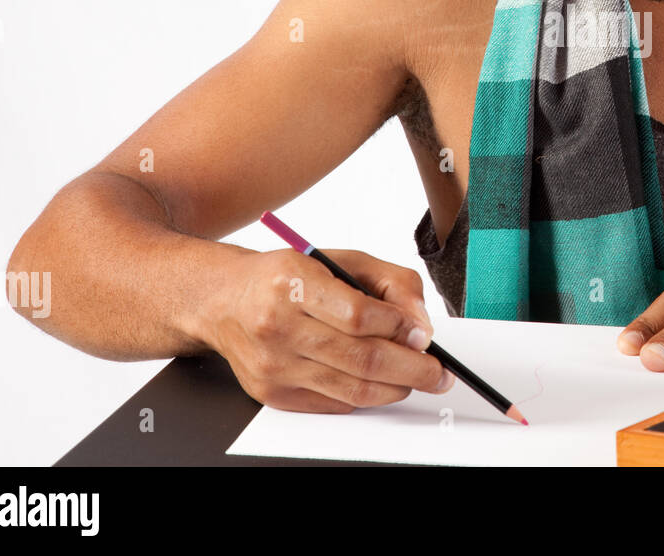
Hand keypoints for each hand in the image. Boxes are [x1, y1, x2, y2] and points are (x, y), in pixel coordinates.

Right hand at [203, 248, 455, 411]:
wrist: (225, 300)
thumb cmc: (288, 277)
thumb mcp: (343, 260)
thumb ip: (391, 284)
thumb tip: (420, 326)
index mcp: (292, 282)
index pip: (359, 315)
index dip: (399, 327)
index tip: (423, 334)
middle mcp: (277, 325)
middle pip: (361, 359)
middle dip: (412, 369)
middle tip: (438, 372)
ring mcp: (273, 365)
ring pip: (352, 388)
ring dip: (395, 388)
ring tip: (415, 379)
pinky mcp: (272, 393)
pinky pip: (334, 403)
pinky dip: (365, 395)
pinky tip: (377, 382)